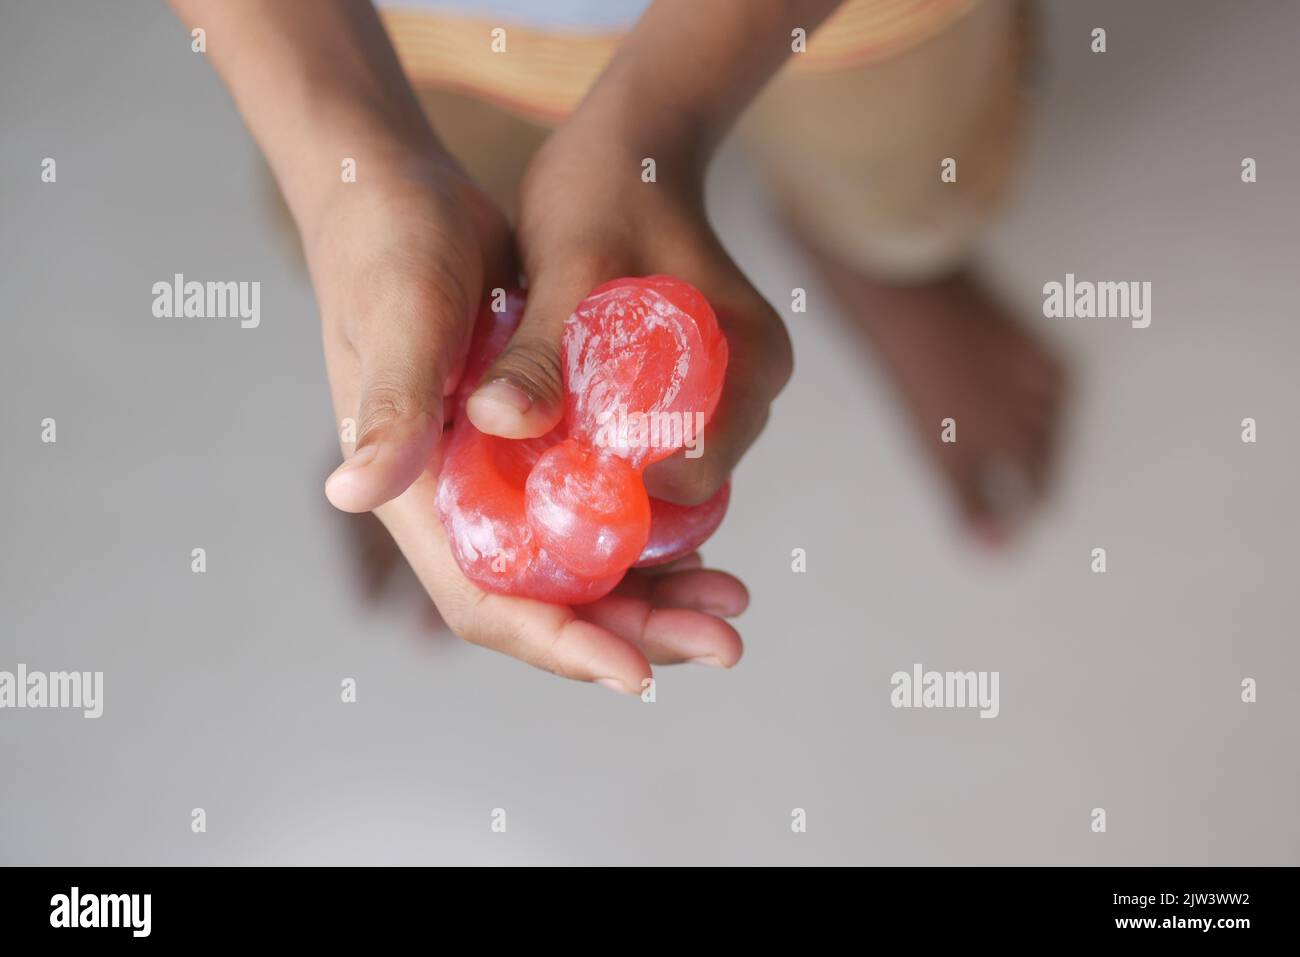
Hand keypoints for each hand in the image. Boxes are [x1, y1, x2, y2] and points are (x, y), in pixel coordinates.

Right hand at [311, 155, 746, 687]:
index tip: (640, 672)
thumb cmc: (388, 251)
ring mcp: (498, 479)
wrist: (399, 196)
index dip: (564, 644)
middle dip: (636, 630)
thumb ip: (391, 408)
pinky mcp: (532, 447)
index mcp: (417, 495)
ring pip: (581, 567)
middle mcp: (458, 504)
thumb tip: (352, 493)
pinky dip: (647, 536)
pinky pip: (593, 515)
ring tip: (731, 597)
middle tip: (725, 638)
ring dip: (654, 593)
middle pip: (551, 603)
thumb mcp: (399, 321)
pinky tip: (702, 537)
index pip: (490, 600)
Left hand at [465, 97, 793, 505]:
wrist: (629, 146)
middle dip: (613, 494)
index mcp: (753, 363)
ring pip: (667, 465)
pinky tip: (554, 437)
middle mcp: (752, 388)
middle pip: (685, 481)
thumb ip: (542, 350)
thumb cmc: (609, 191)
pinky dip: (608, 446)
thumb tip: (495, 422)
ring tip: (536, 465)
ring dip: (607, 472)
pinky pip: (655, 439)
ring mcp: (727, 389)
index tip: (551, 483)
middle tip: (534, 488)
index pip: (696, 473)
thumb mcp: (570, 266)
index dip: (624, 493)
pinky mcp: (694, 385)